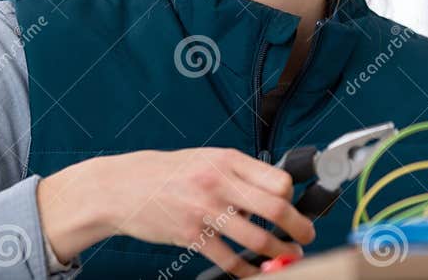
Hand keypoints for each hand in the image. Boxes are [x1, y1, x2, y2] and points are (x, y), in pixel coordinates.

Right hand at [37, 148, 315, 277]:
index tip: (297, 206)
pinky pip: (229, 259)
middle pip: (276, 207)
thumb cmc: (165, 173)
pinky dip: (247, 270)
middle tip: (306, 236)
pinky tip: (254, 272)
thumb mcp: (204, 159)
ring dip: (279, 252)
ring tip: (287, 255)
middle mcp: (219, 182)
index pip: (277, 179)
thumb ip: (236, 173)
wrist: (121, 187)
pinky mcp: (191, 235)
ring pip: (257, 237)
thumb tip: (272, 191)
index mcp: (227, 160)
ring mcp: (204, 210)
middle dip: (299, 227)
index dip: (293, 196)